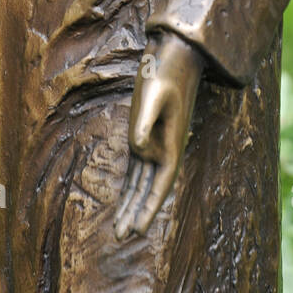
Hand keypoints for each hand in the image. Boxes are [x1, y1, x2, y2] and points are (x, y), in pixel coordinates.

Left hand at [113, 32, 203, 240]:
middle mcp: (164, 148)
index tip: (136, 228)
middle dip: (135, 213)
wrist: (172, 56)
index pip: (159, 185)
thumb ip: (145, 121)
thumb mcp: (153, 95)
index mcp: (171, 144)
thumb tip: (137, 147)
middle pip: (148, 189)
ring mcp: (154, 142)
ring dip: (131, 203)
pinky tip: (126, 197)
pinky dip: (131, 184)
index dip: (147, 208)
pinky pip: (137, 167)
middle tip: (120, 236)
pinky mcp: (144, 133)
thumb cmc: (165, 74)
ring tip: (120, 228)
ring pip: (141, 181)